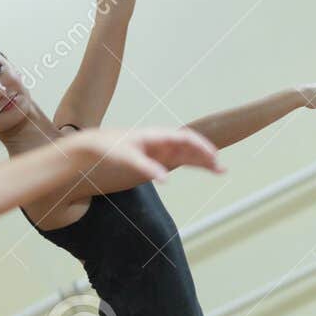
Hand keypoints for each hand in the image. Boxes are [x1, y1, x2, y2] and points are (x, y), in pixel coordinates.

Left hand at [85, 125, 224, 186]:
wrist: (94, 149)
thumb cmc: (109, 149)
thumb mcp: (126, 159)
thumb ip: (146, 168)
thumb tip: (165, 179)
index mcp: (156, 136)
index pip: (184, 138)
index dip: (200, 146)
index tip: (212, 157)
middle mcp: (161, 142)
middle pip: (190, 146)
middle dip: (206, 155)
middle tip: (221, 168)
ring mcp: (161, 151)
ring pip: (188, 154)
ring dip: (203, 161)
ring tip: (219, 170)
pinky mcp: (158, 160)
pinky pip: (180, 161)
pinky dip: (193, 165)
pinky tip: (204, 169)